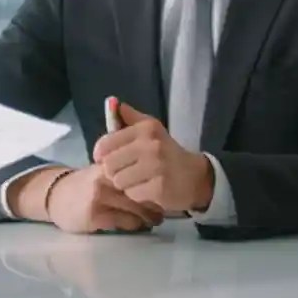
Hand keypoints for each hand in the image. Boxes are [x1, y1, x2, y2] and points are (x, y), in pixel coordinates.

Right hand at [14, 165, 163, 233]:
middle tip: (162, 211)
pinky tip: (135, 225)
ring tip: (154, 220)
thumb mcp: (103, 171)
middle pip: (142, 190)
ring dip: (148, 217)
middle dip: (155, 203)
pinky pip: (126, 222)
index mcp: (110, 165)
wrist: (55, 196)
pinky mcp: (95, 215)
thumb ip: (125, 172)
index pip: (141, 171)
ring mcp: (100, 197)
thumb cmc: (85, 185)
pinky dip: (134, 224)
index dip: (154, 182)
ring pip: (137, 208)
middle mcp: (105, 178)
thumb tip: (156, 178)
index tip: (163, 191)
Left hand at [92, 101, 213, 213]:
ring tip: (138, 181)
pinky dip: (137, 195)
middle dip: (114, 172)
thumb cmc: (167, 152)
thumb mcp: (151, 129)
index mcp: (145, 129)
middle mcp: (151, 145)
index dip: (101, 155)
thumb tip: (112, 102)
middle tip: (126, 172)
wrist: (195, 177)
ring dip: (125, 185)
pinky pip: (132, 194)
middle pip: (109, 165)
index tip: (109, 159)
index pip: (105, 144)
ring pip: (119, 181)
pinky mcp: (160, 188)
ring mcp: (156, 167)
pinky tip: (148, 190)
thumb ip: (130, 118)